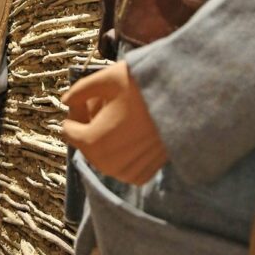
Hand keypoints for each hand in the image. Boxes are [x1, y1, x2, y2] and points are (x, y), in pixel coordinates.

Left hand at [62, 61, 167, 184]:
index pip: (68, 128)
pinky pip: (121, 164)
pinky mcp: (144, 175)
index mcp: (92, 142)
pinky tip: (136, 130)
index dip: (78, 110)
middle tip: (112, 102)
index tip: (95, 97)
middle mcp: (106, 164)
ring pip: (103, 154)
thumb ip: (79, 90)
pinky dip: (124, 150)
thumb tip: (66, 101)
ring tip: (126, 115)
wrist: (188, 101)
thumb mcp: (106, 78)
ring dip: (107, 137)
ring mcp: (126, 173)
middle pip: (85, 142)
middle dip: (91, 124)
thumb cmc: (145, 86)